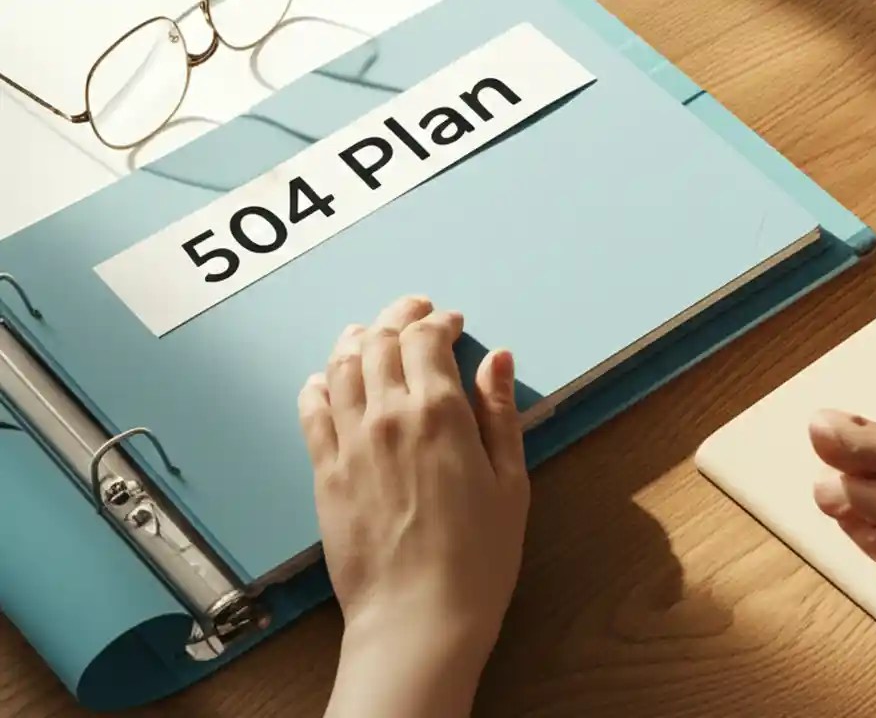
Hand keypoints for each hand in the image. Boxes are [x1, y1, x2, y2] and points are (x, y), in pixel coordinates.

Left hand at [299, 296, 529, 717]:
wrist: (418, 616)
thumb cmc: (478, 556)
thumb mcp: (510, 482)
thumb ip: (500, 413)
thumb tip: (496, 358)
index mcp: (439, 412)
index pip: (426, 340)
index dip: (439, 322)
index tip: (451, 323)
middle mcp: (386, 414)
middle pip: (380, 341)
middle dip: (398, 317)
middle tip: (414, 312)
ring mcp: (348, 441)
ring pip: (341, 366)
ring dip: (356, 340)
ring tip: (369, 334)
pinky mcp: (323, 471)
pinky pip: (311, 409)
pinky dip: (318, 382)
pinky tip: (326, 379)